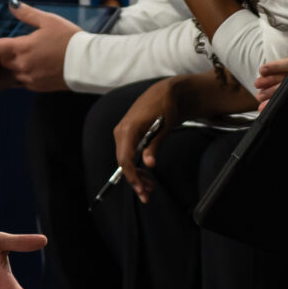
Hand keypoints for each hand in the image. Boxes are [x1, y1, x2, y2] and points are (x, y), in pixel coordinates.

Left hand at [0, 2, 75, 92]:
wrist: (87, 64)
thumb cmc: (70, 39)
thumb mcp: (49, 21)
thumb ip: (27, 13)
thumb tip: (12, 3)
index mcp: (22, 48)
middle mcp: (21, 65)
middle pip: (3, 60)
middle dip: (7, 53)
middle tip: (23, 45)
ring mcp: (28, 78)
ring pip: (13, 71)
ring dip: (17, 64)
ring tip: (36, 56)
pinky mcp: (36, 87)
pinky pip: (24, 80)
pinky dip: (27, 73)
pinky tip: (41, 66)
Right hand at [112, 77, 188, 201]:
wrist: (165, 93)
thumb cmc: (166, 107)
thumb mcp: (164, 127)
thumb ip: (154, 146)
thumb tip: (149, 164)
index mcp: (128, 129)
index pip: (125, 159)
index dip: (132, 176)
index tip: (141, 189)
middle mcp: (121, 132)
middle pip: (124, 162)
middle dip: (135, 180)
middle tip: (147, 195)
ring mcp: (123, 133)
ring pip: (126, 160)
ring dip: (137, 175)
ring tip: (150, 188)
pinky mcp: (128, 135)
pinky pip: (129, 154)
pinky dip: (137, 165)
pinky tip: (146, 174)